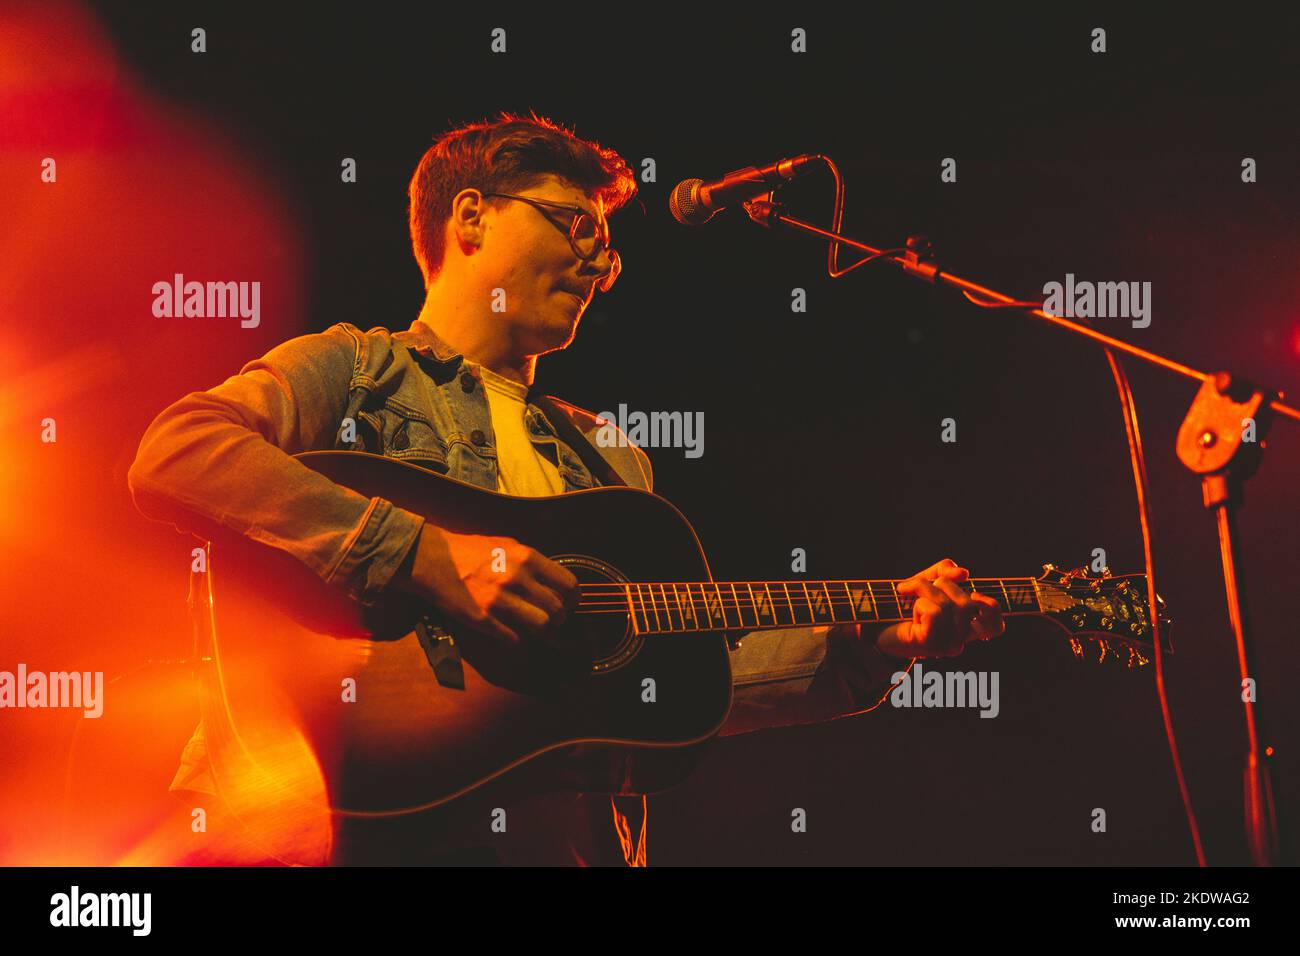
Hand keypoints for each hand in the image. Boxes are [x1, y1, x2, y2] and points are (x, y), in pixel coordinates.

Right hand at [393, 524, 578, 660]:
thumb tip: (555, 582)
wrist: (432, 558)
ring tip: (535, 629)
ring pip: (541, 626)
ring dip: (542, 632)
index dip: (573, 599)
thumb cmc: (470, 551)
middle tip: (553, 620)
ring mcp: (499, 600)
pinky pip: (515, 638)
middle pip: (558, 609)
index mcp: (526, 557)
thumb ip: (532, 562)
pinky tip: (511, 632)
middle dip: (559, 619)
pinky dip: (517, 639)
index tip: (569, 604)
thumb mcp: (507, 545)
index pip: (568, 584)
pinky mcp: (483, 619)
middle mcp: (516, 577)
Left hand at [876, 558, 1003, 658]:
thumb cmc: (901, 603)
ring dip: (923, 588)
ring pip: (948, 604)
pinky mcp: (929, 644)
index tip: (973, 594)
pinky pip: (934, 611)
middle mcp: (959, 640)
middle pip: (969, 603)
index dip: (992, 608)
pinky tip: (909, 610)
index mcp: (964, 628)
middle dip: (942, 583)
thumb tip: (964, 572)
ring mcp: (945, 645)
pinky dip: (918, 602)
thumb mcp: (927, 581)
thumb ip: (946, 573)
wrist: (871, 620)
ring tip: (907, 593)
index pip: (995, 626)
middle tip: (920, 585)